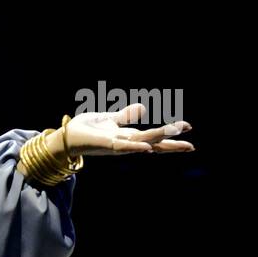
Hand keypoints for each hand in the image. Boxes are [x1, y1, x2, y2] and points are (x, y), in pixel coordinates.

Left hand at [59, 103, 194, 155]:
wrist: (66, 135)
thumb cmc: (87, 129)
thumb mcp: (111, 119)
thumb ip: (126, 116)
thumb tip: (143, 108)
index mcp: (129, 136)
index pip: (154, 137)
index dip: (171, 134)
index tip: (189, 129)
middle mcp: (126, 142)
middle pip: (154, 143)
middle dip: (172, 144)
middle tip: (191, 146)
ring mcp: (117, 144)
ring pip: (143, 141)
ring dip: (159, 138)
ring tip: (177, 133)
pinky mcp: (106, 144)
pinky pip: (123, 146)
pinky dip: (135, 147)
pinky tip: (147, 148)